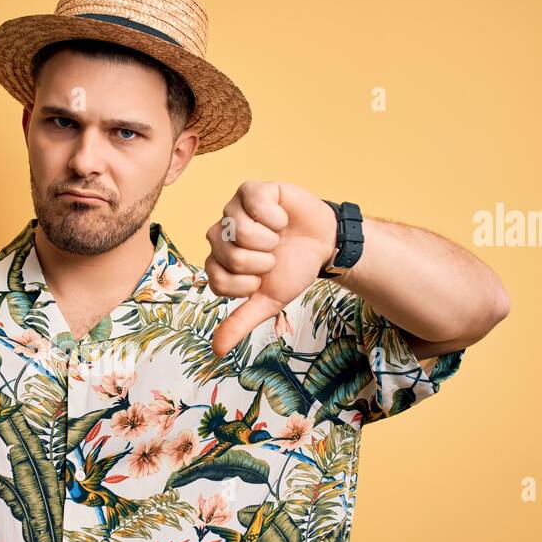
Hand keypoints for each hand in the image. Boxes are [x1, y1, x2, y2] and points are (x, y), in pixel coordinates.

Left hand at [205, 180, 338, 357]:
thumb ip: (241, 322)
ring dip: (269, 240)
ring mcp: (234, 210)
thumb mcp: (268, 300)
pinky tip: (282, 219)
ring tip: (278, 237)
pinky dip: (275, 218)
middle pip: (229, 256)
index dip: (247, 284)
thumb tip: (217, 350)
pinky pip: (254, 204)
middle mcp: (220, 234)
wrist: (324, 245)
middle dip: (261, 262)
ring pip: (239, 230)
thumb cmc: (292, 269)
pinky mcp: (252, 191)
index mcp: (219, 261)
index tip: (262, 278)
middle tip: (274, 256)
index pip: (217, 280)